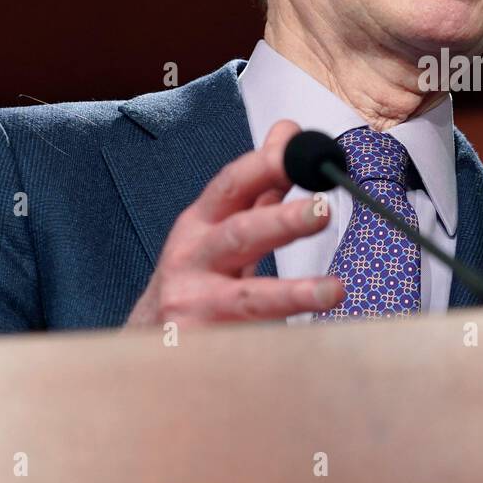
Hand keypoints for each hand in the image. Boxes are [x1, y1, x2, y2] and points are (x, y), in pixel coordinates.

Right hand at [125, 120, 344, 327]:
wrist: (147, 345)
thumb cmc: (194, 278)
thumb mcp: (219, 229)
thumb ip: (258, 187)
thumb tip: (288, 133)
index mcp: (200, 225)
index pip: (232, 185)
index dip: (266, 165)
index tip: (300, 150)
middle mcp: (191, 262)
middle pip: (239, 236)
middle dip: (281, 221)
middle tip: (322, 211)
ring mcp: (193, 309)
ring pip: (247, 299)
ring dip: (293, 294)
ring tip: (334, 291)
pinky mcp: (201, 350)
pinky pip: (248, 345)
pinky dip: (278, 344)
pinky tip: (307, 342)